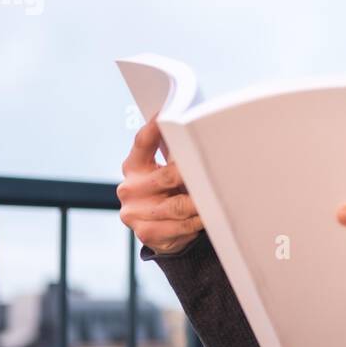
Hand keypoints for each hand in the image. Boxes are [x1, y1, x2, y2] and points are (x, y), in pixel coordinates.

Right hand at [118, 115, 204, 254]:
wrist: (162, 232)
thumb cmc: (169, 193)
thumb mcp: (167, 171)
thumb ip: (175, 153)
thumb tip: (198, 129)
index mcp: (133, 166)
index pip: (143, 142)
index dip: (156, 127)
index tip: (169, 113)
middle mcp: (129, 187)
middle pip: (168, 175)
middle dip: (194, 174)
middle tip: (215, 170)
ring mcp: (134, 212)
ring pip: (178, 205)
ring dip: (200, 202)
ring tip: (216, 198)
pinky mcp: (144, 232)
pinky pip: (180, 226)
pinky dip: (197, 222)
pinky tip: (205, 217)